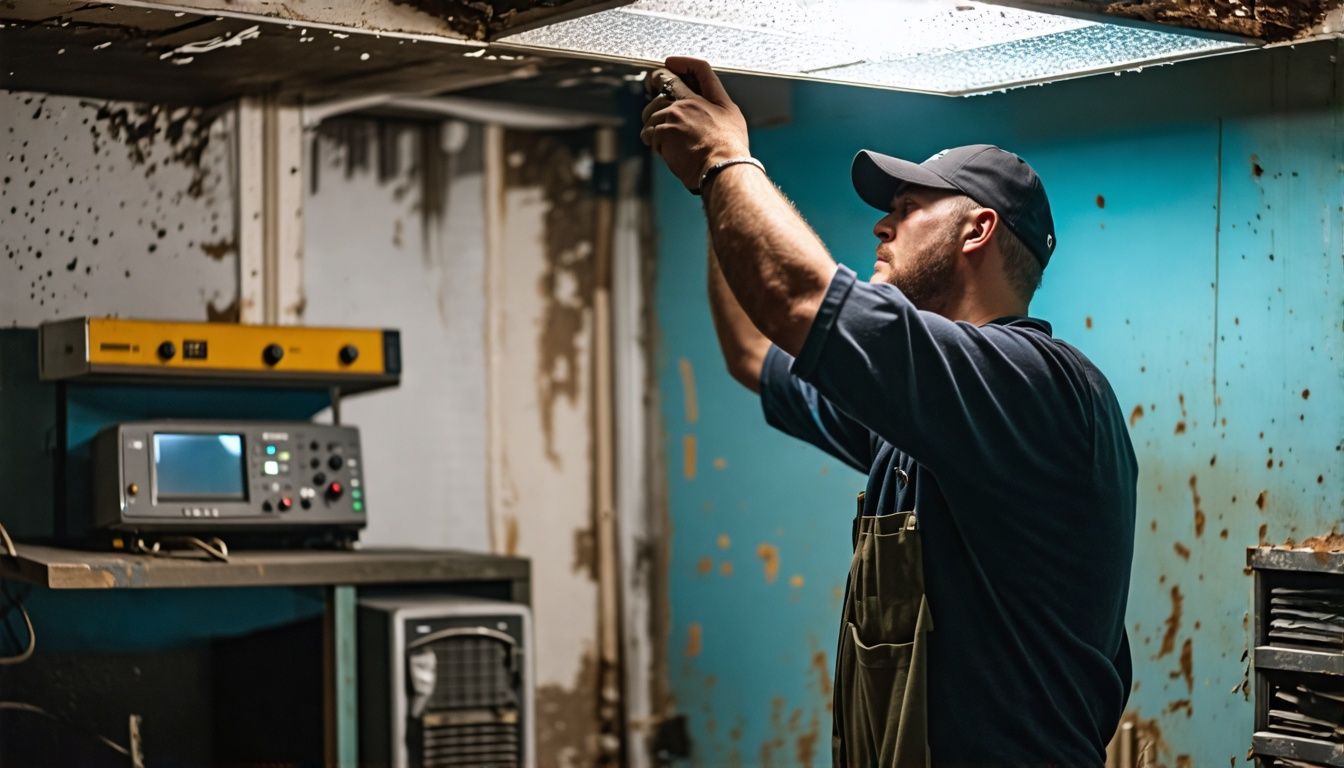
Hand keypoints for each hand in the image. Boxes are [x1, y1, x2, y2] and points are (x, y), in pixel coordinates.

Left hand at [640, 57, 749, 192]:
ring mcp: (674, 116)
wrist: (722, 168)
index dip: (683, 62)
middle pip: (664, 81)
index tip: (670, 62)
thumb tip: (704, 101)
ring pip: (652, 112)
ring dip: (653, 124)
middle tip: (650, 90)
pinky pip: (648, 133)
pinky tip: (665, 150)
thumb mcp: (732, 117)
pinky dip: (653, 142)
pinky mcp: (663, 131)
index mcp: (709, 98)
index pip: (699, 69)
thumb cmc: (730, 149)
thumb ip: (715, 103)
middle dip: (653, 83)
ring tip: (663, 138)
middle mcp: (690, 102)